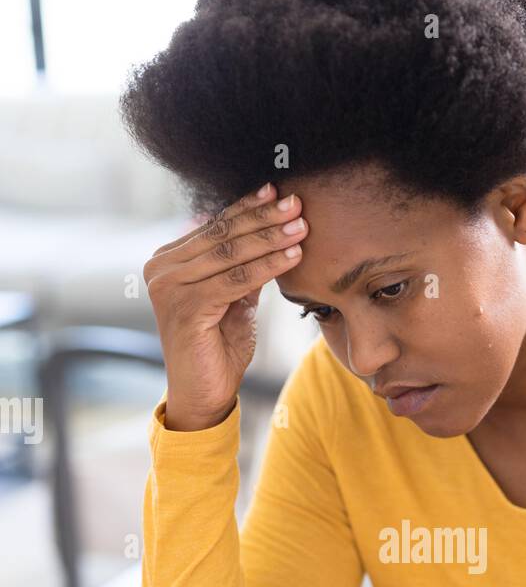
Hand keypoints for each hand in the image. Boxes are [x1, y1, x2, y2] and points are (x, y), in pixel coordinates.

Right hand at [142, 182, 307, 429]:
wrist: (204, 394)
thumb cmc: (219, 348)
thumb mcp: (235, 298)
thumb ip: (244, 266)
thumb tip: (272, 230)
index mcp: (169, 261)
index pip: (214, 226)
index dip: (249, 208)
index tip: (279, 192)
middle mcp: (161, 269)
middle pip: (222, 234)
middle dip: (264, 217)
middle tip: (297, 202)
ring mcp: (168, 287)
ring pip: (230, 253)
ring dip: (271, 238)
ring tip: (302, 227)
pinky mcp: (184, 307)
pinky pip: (235, 279)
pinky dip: (268, 266)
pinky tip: (293, 255)